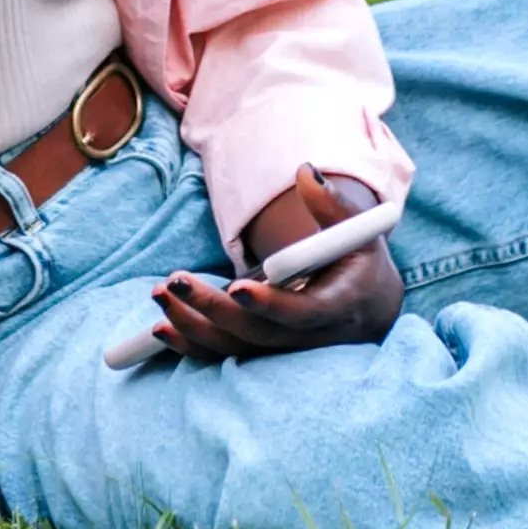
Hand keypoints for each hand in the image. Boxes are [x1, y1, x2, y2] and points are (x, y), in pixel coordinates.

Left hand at [143, 170, 401, 362]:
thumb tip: (304, 172)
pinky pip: (224, 356)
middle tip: (176, 281)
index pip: (303, 314)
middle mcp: (309, 338)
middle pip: (258, 334)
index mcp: (338, 306)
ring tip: (161, 295)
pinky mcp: (263, 354)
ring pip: (236, 350)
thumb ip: (331, 204)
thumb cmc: (357, 260)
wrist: (366, 307)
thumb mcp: (355, 231)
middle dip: (213, 309)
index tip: (238, 287)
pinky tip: (161, 327)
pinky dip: (191, 346)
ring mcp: (284, 351)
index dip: (271, 304)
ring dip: (194, 326)